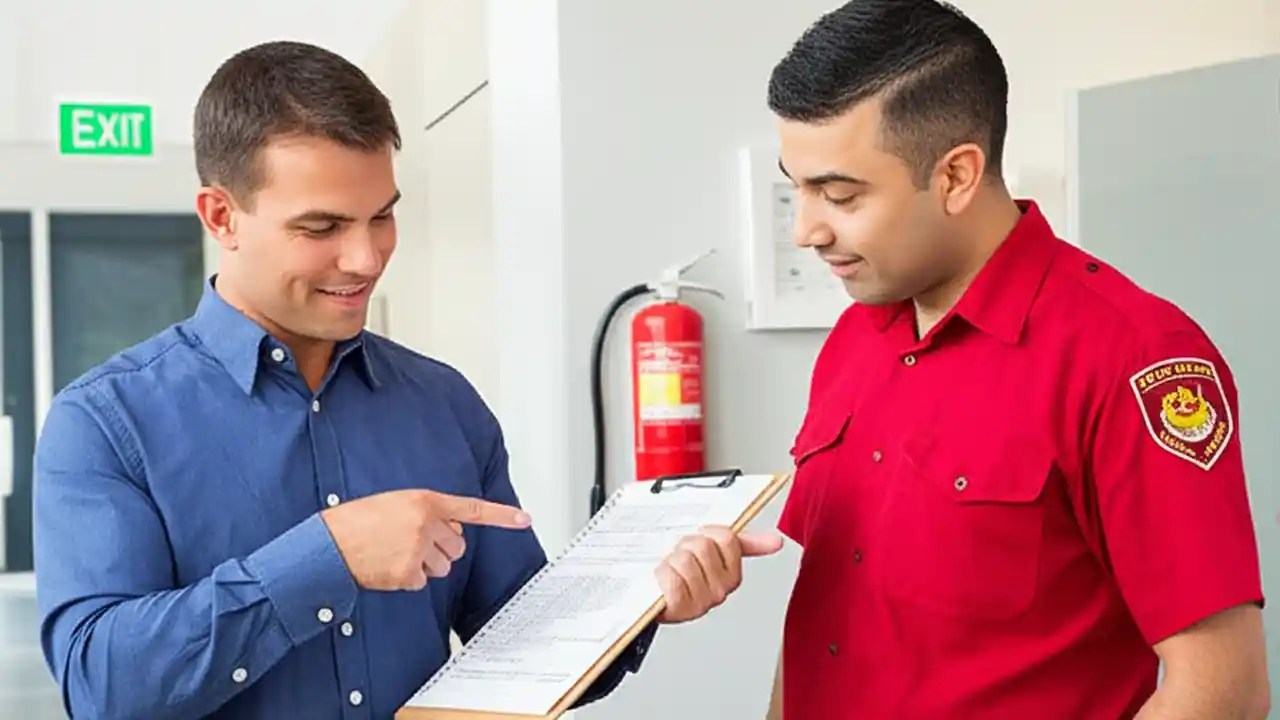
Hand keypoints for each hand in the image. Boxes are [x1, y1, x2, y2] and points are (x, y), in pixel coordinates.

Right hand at [321, 489, 530, 590]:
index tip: (524, 519)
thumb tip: (449, 531)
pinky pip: (422, 581)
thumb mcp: (395, 503)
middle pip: (457, 546)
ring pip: (442, 566)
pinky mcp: (408, 573)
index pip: (471, 509)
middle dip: (440, 548)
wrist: (328, 544)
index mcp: (425, 501)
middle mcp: (426, 524)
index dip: (501, 516)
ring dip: (424, 564)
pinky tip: (388, 566)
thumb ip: (426, 512)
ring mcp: (418, 549)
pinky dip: (407, 578)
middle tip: (411, 542)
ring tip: (394, 552)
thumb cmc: (358, 522)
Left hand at [655, 526, 782, 623]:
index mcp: (731, 574)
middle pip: (703, 547)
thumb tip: (776, 541)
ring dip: (670, 559)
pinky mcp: (679, 609)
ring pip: (686, 560)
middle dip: (685, 544)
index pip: (728, 539)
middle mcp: (720, 591)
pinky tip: (660, 579)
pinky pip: (671, 579)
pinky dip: (660, 573)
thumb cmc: (678, 572)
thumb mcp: (710, 550)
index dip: (707, 533)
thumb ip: (744, 543)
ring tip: (669, 568)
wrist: (647, 595)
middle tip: (679, 555)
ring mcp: (701, 602)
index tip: (698, 539)